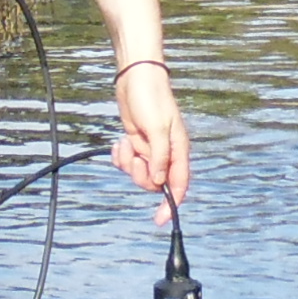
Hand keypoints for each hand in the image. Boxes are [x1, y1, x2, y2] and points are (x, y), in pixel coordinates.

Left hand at [111, 59, 189, 205]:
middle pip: (155, 182)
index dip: (171, 205)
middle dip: (140, 175)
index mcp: (178, 150)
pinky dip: (120, 156)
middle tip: (134, 157)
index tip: (159, 220)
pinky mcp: (136, 142)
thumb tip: (159, 182)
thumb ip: (160, 157)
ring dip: (128, 164)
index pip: (179, 184)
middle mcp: (166, 152)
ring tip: (125, 144)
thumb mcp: (157, 128)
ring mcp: (150, 148)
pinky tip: (118, 143)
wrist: (136, 78)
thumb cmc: (151, 98)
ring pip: (139, 173)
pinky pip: (128, 161)